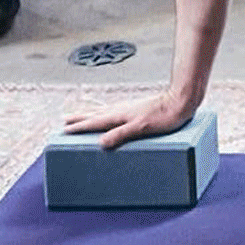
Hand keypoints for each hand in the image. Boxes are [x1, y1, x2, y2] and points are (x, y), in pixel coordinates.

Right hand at [61, 90, 196, 149]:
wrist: (180, 101)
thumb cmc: (164, 116)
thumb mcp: (141, 128)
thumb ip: (121, 134)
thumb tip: (100, 143)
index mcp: (119, 116)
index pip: (94, 122)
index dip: (79, 127)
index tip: (64, 130)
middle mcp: (120, 110)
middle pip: (94, 114)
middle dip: (79, 118)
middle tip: (64, 121)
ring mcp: (127, 109)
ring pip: (102, 111)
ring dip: (89, 114)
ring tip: (80, 115)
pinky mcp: (135, 110)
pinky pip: (112, 111)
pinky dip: (103, 113)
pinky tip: (108, 115)